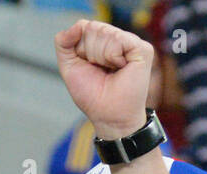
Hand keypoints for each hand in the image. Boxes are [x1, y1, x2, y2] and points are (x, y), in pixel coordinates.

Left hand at [55, 19, 153, 140]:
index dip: (81, 49)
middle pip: (93, 28)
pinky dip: (113, 57)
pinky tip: (120, 68)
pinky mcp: (143, 50)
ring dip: (102, 57)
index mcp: (103, 41)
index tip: (91, 67)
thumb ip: (63, 42)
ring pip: (105, 33)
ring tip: (111, 71)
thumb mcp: (69, 65)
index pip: (84, 27)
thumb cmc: (93, 95)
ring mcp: (132, 43)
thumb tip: (77, 25)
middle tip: (102, 71)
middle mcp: (118, 40)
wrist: (109, 116)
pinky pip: (118, 39)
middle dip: (90, 52)